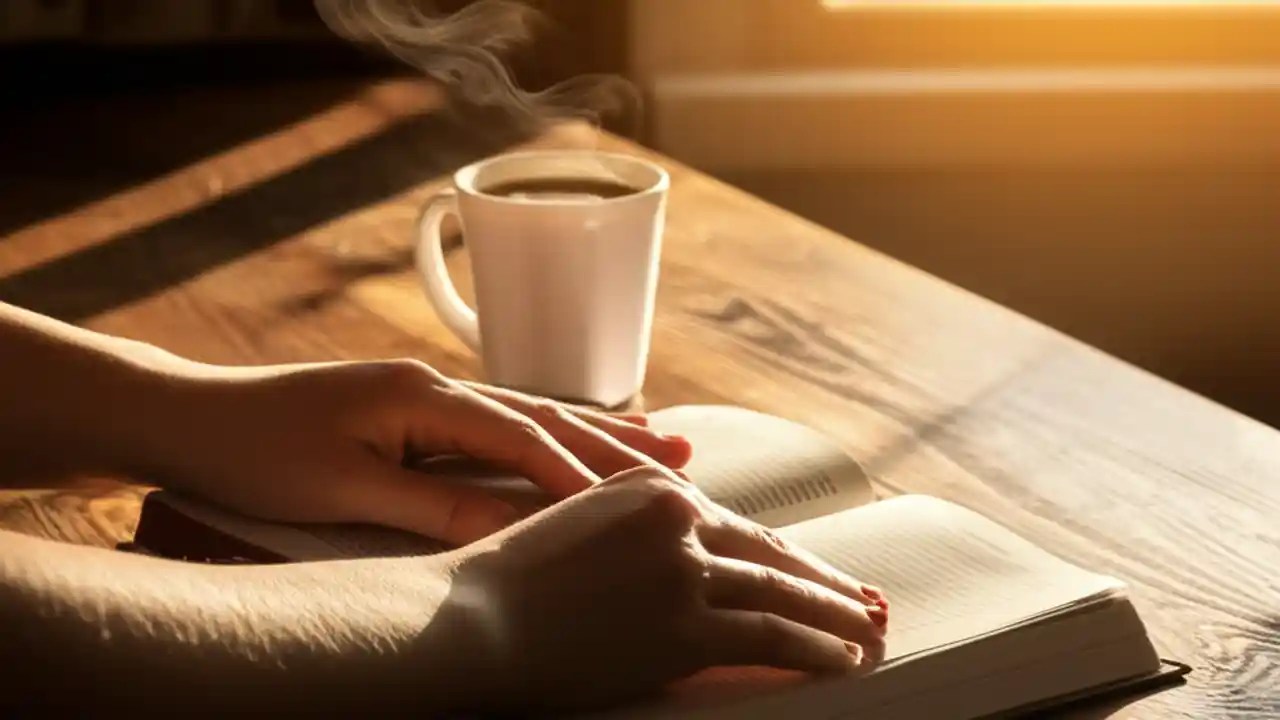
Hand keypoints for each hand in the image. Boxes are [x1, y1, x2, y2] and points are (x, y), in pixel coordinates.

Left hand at [142, 359, 691, 543]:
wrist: (188, 415)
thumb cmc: (255, 453)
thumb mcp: (345, 490)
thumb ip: (434, 508)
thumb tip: (515, 533)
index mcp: (422, 398)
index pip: (525, 439)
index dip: (585, 476)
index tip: (642, 508)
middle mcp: (435, 387)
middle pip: (544, 417)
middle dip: (616, 444)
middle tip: (688, 462)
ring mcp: (426, 395)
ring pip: (530, 415)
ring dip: (596, 433)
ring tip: (662, 443)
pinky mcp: (414, 411)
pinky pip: (501, 423)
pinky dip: (551, 435)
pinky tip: (574, 439)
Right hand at [427, 467, 888, 712]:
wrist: (472, 620)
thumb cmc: (506, 582)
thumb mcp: (578, 529)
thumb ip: (635, 533)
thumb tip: (685, 561)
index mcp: (651, 486)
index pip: (734, 524)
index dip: (781, 551)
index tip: (809, 566)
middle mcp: (678, 517)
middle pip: (770, 551)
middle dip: (823, 579)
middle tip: (864, 595)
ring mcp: (685, 571)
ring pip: (782, 591)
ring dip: (834, 613)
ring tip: (868, 627)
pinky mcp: (686, 625)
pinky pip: (770, 636)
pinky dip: (816, 647)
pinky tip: (842, 657)